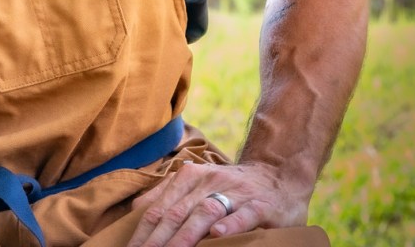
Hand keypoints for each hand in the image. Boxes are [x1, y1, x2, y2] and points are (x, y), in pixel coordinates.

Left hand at [127, 160, 309, 246]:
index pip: (159, 208)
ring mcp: (234, 193)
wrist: (277, 174)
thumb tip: (137, 208)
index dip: (143, 231)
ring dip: (187, 235)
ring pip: (205, 213)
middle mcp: (208, 182)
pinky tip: (217, 234)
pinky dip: (230, 224)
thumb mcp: (198, 184)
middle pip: (177, 213)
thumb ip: (170, 194)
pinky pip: (243, 215)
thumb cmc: (231, 187)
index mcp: (189, 178)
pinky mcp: (259, 205)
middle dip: (158, 239)